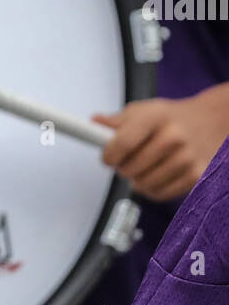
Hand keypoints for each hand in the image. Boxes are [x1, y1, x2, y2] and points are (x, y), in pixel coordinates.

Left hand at [94, 89, 228, 201]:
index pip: (122, 143)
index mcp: (156, 117)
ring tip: (142, 167)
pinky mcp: (196, 177)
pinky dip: (151, 189)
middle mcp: (174, 137)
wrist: (210, 122)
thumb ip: (117, 121)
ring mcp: (187, 158)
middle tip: (127, 160)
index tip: (107, 158)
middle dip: (121, 168)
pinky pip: (159, 194)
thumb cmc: (172, 118)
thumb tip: (94, 124)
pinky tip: (156, 175)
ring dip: (136, 180)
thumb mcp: (144, 110)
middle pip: (130, 168)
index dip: (108, 155)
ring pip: (142, 185)